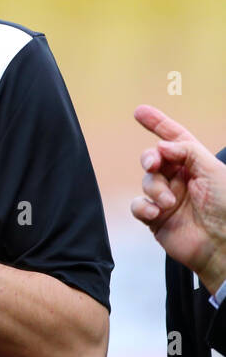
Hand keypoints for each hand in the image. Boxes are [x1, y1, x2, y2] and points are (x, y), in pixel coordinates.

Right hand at [131, 105, 225, 291]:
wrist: (222, 245)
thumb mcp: (214, 171)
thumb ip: (187, 152)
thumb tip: (161, 146)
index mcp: (197, 165)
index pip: (175, 139)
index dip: (158, 124)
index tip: (140, 112)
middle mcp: (181, 179)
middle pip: (154, 159)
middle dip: (150, 158)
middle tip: (154, 163)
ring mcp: (167, 198)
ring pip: (146, 181)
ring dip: (154, 189)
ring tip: (168, 202)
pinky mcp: (155, 218)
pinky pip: (138, 205)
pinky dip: (143, 207)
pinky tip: (155, 212)